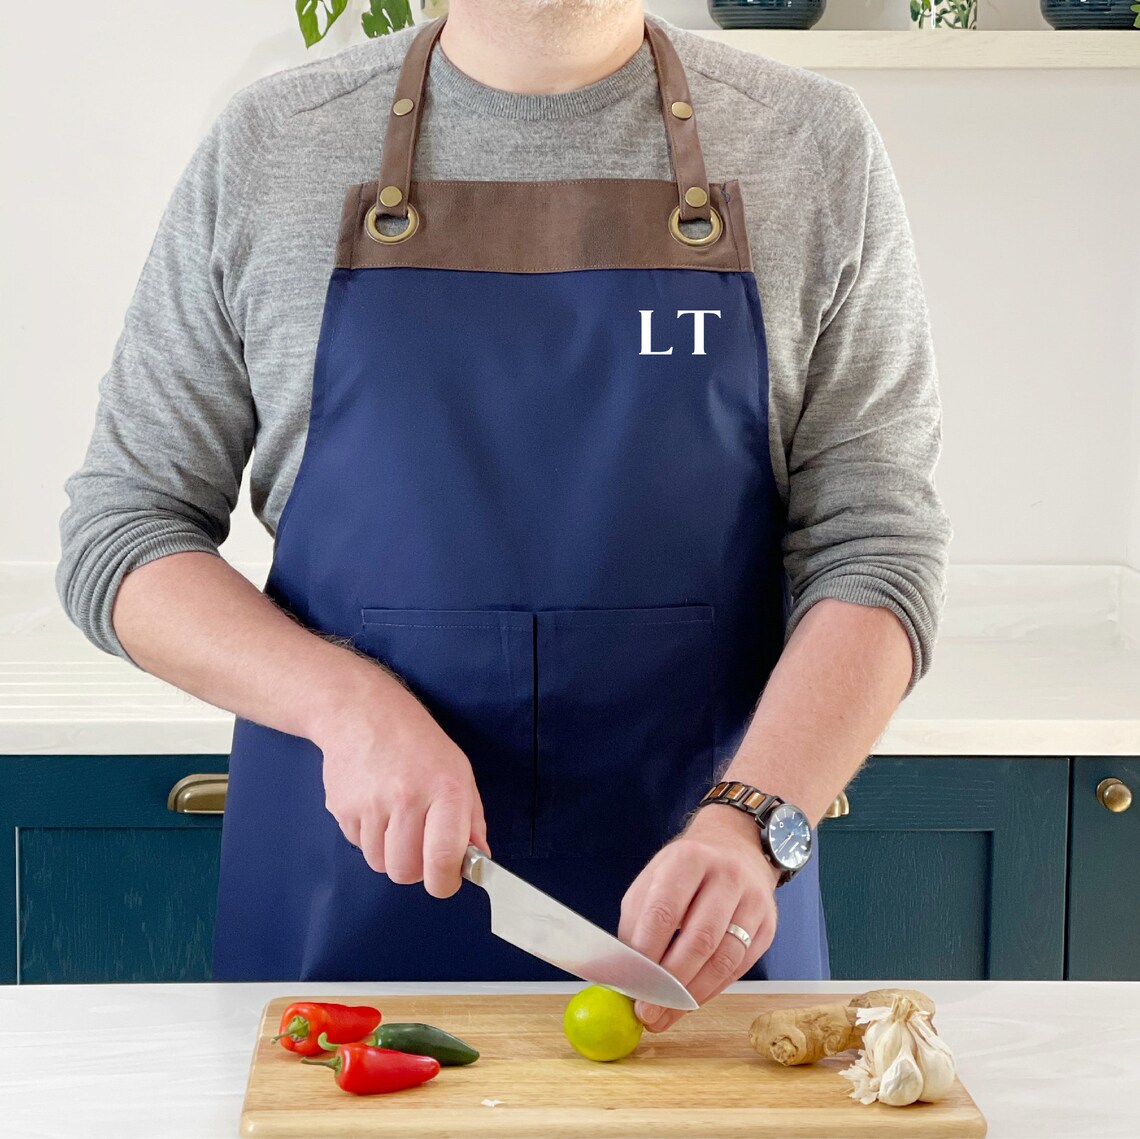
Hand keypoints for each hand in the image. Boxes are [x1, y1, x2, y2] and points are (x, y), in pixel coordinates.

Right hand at [314, 671, 488, 898]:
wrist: (362, 711)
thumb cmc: (417, 741)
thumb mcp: (458, 771)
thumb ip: (471, 820)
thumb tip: (478, 861)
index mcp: (445, 790)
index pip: (442, 858)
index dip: (445, 882)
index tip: (446, 880)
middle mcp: (407, 798)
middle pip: (405, 872)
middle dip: (414, 869)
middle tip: (419, 846)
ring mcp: (370, 804)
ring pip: (379, 863)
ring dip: (389, 852)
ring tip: (395, 819)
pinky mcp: (341, 808)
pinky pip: (358, 845)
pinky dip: (368, 836)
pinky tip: (375, 806)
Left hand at [618, 803, 779, 1032]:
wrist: (734, 849)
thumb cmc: (683, 874)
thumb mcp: (651, 882)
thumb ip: (636, 924)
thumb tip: (623, 975)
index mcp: (688, 859)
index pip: (665, 912)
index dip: (647, 954)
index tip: (631, 986)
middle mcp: (726, 876)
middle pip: (700, 939)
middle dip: (670, 984)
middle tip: (647, 1012)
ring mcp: (752, 901)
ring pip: (724, 959)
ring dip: (692, 996)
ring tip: (665, 1016)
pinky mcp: (768, 925)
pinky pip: (740, 968)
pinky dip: (712, 990)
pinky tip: (691, 1001)